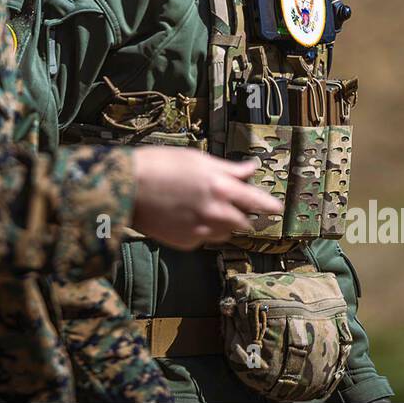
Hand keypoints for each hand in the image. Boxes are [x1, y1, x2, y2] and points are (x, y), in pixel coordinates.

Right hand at [129, 147, 280, 249]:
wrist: (127, 187)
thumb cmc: (161, 165)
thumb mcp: (198, 159)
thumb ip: (229, 169)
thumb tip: (251, 168)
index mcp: (220, 188)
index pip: (257, 201)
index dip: (270, 206)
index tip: (277, 208)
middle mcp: (215, 212)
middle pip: (243, 223)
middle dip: (242, 216)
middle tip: (233, 206)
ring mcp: (200, 230)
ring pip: (224, 233)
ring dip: (223, 224)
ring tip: (204, 208)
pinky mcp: (186, 242)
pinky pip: (203, 239)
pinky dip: (200, 230)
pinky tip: (185, 216)